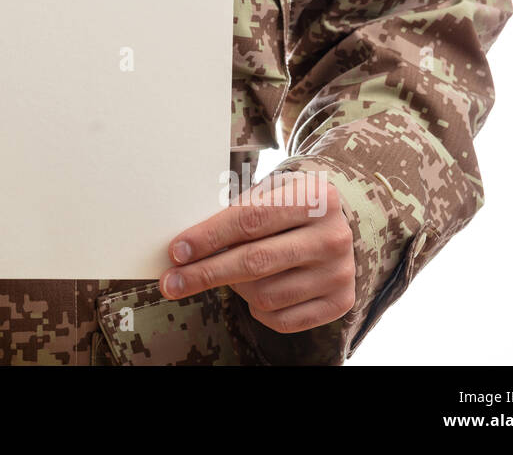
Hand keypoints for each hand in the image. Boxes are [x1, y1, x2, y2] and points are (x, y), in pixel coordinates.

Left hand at [160, 173, 355, 333]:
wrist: (336, 225)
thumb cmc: (288, 206)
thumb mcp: (269, 192)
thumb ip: (235, 213)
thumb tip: (186, 247)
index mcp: (315, 197)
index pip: (250, 219)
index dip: (209, 237)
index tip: (177, 252)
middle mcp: (332, 237)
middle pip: (255, 261)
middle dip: (205, 273)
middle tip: (172, 282)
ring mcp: (339, 272)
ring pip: (264, 294)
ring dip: (234, 288)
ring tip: (229, 273)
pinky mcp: (340, 302)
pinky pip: (281, 319)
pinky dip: (257, 309)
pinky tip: (255, 290)